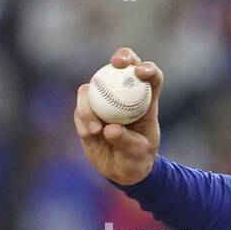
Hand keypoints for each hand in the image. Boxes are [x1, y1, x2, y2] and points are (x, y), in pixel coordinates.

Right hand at [73, 47, 162, 185]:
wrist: (121, 172)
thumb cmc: (137, 160)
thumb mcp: (137, 154)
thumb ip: (126, 141)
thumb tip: (109, 129)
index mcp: (145, 102)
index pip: (151, 77)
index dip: (147, 69)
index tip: (140, 74)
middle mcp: (123, 95)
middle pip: (123, 66)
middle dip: (121, 58)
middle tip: (116, 64)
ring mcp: (103, 101)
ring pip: (92, 88)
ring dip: (89, 106)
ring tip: (95, 131)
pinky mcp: (86, 112)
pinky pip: (79, 110)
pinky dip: (83, 120)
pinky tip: (90, 135)